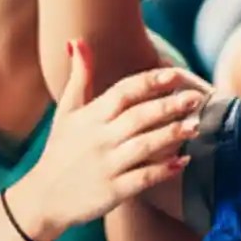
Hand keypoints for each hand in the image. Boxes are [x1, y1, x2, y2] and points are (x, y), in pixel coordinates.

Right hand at [25, 40, 210, 235]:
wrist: (43, 199)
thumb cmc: (60, 150)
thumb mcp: (66, 112)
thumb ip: (78, 78)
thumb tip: (77, 41)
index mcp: (90, 117)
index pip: (123, 92)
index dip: (149, 82)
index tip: (175, 74)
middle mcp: (98, 139)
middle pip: (138, 117)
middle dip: (168, 106)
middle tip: (196, 98)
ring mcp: (106, 165)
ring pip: (143, 146)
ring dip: (171, 135)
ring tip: (196, 126)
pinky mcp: (112, 191)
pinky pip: (142, 178)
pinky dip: (163, 170)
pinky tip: (184, 161)